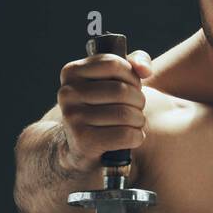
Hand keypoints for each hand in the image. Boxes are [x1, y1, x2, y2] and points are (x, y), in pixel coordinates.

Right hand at [57, 48, 152, 169]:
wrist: (80, 148)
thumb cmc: (102, 108)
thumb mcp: (112, 80)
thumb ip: (132, 64)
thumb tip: (145, 70)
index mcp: (71, 72)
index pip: (113, 64)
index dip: (131, 76)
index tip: (132, 88)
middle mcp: (67, 93)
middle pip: (121, 90)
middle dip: (138, 100)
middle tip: (137, 109)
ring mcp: (73, 118)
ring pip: (125, 114)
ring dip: (139, 120)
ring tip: (135, 123)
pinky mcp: (84, 141)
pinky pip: (125, 135)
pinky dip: (137, 137)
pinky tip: (133, 137)